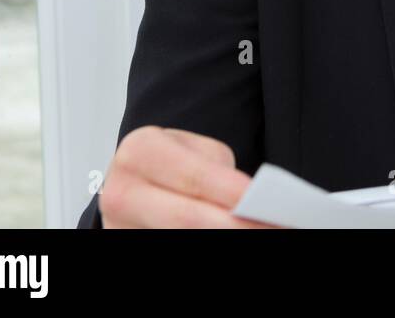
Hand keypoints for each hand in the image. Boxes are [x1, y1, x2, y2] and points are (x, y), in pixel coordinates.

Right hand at [98, 126, 282, 227]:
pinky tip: (237, 236)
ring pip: (181, 238)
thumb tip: (250, 203)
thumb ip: (217, 173)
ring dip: (227, 236)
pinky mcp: (127, 243)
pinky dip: (210, 241)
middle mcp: (122, 192)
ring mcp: (119, 226)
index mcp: (140, 152)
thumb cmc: (171, 160)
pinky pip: (173, 244)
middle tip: (274, 227)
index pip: (195, 177)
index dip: (233, 193)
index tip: (265, 204)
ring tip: (262, 231)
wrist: (133, 177)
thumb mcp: (192, 149)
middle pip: (187, 219)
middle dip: (236, 225)